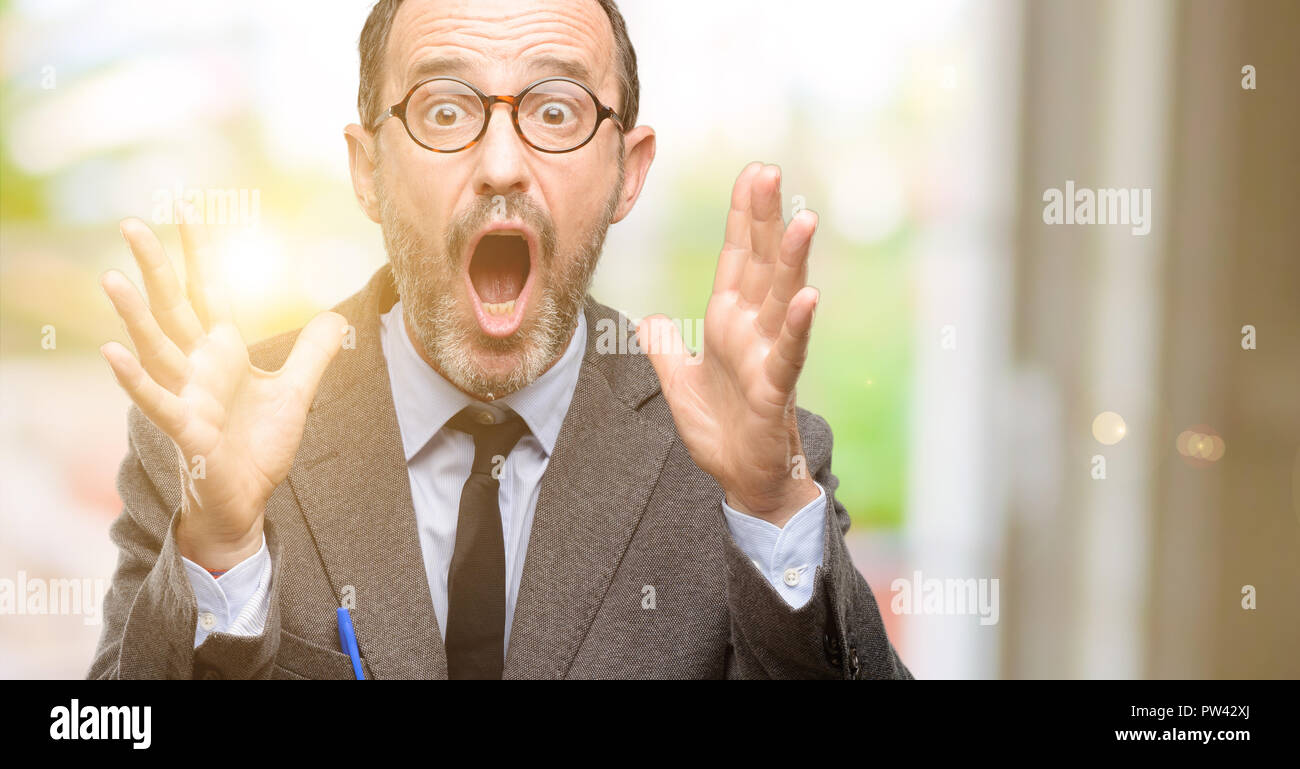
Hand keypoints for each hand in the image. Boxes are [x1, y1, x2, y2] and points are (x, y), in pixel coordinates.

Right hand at [100, 209, 346, 568]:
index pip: (208, 292)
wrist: (247, 499)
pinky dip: (135, 379)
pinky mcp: (187, 430)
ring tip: (112, 277)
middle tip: (131, 222)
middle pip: (172, 308)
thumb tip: (335, 316)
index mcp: (223, 353)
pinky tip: (112, 353)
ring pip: (156, 348)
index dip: (199, 253)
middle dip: (155, 267)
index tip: (187, 208)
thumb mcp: (296, 393)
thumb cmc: (259, 447)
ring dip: (134, 315)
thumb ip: (313, 354)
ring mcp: (187, 396)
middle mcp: (198, 368)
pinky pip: (158, 401)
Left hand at [639, 163, 820, 526]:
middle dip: (764, 219)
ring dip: (792, 261)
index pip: (737, 258)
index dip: (742, 217)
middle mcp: (753, 330)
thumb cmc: (721, 431)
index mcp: (729, 322)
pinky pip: (788, 353)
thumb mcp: (677, 384)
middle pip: (761, 264)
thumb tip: (649, 318)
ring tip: (802, 219)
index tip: (752, 173)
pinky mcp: (775, 390)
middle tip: (769, 172)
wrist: (742, 481)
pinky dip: (797, 326)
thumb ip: (663, 348)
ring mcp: (767, 357)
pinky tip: (808, 297)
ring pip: (782, 299)